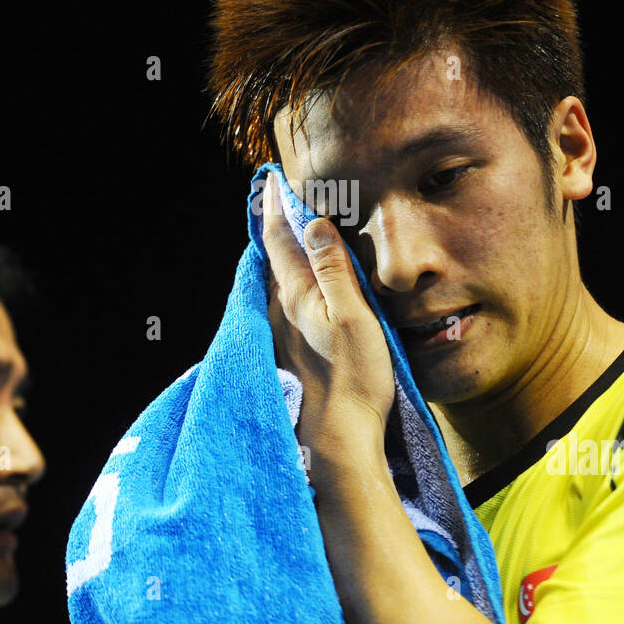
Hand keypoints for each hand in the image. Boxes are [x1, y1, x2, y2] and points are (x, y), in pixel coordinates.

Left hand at [262, 172, 394, 462]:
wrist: (335, 444)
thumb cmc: (352, 381)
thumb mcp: (353, 318)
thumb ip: (333, 270)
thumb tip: (314, 224)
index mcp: (295, 296)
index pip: (278, 238)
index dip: (276, 206)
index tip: (272, 178)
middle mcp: (278, 312)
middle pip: (271, 257)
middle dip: (272, 225)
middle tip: (273, 197)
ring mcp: (278, 336)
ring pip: (273, 282)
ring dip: (277, 255)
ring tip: (283, 236)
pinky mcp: (285, 357)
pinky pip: (279, 306)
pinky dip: (283, 283)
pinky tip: (291, 292)